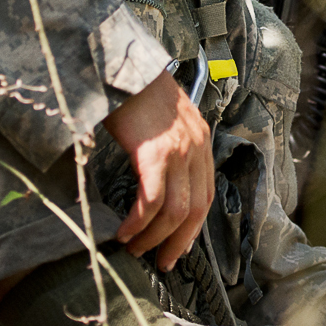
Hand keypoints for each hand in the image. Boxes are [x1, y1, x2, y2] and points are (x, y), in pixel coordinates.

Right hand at [101, 69, 213, 270]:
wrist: (121, 63)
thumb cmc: (133, 92)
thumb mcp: (161, 121)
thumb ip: (165, 149)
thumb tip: (151, 182)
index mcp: (199, 141)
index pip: (205, 195)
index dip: (192, 228)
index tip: (178, 247)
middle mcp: (196, 147)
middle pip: (195, 210)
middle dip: (178, 242)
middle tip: (161, 262)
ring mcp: (178, 150)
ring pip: (175, 211)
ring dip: (154, 237)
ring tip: (135, 248)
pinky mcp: (155, 152)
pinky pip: (152, 201)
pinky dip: (138, 222)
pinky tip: (124, 231)